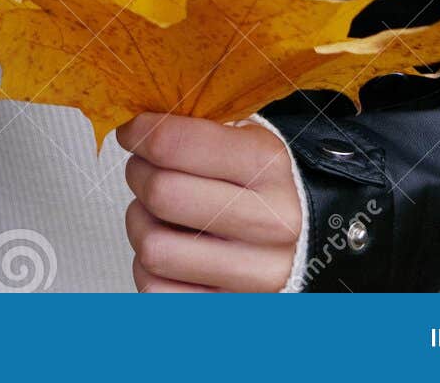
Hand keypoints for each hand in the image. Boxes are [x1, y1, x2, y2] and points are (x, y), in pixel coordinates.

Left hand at [115, 112, 302, 292]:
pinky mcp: (232, 310)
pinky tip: (169, 250)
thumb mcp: (246, 140)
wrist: (307, 237)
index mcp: (267, 166)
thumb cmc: (263, 185)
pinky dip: (149, 271)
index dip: (141, 133)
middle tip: (143, 170)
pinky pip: (156, 292)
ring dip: (141, 225)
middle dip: (139, 176)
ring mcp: (253, 274)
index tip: (132, 132)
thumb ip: (196, 130)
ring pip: (154, 249)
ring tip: (156, 214)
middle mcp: (268, 222)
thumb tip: (135, 129)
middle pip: (162, 194)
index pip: (175, 144)